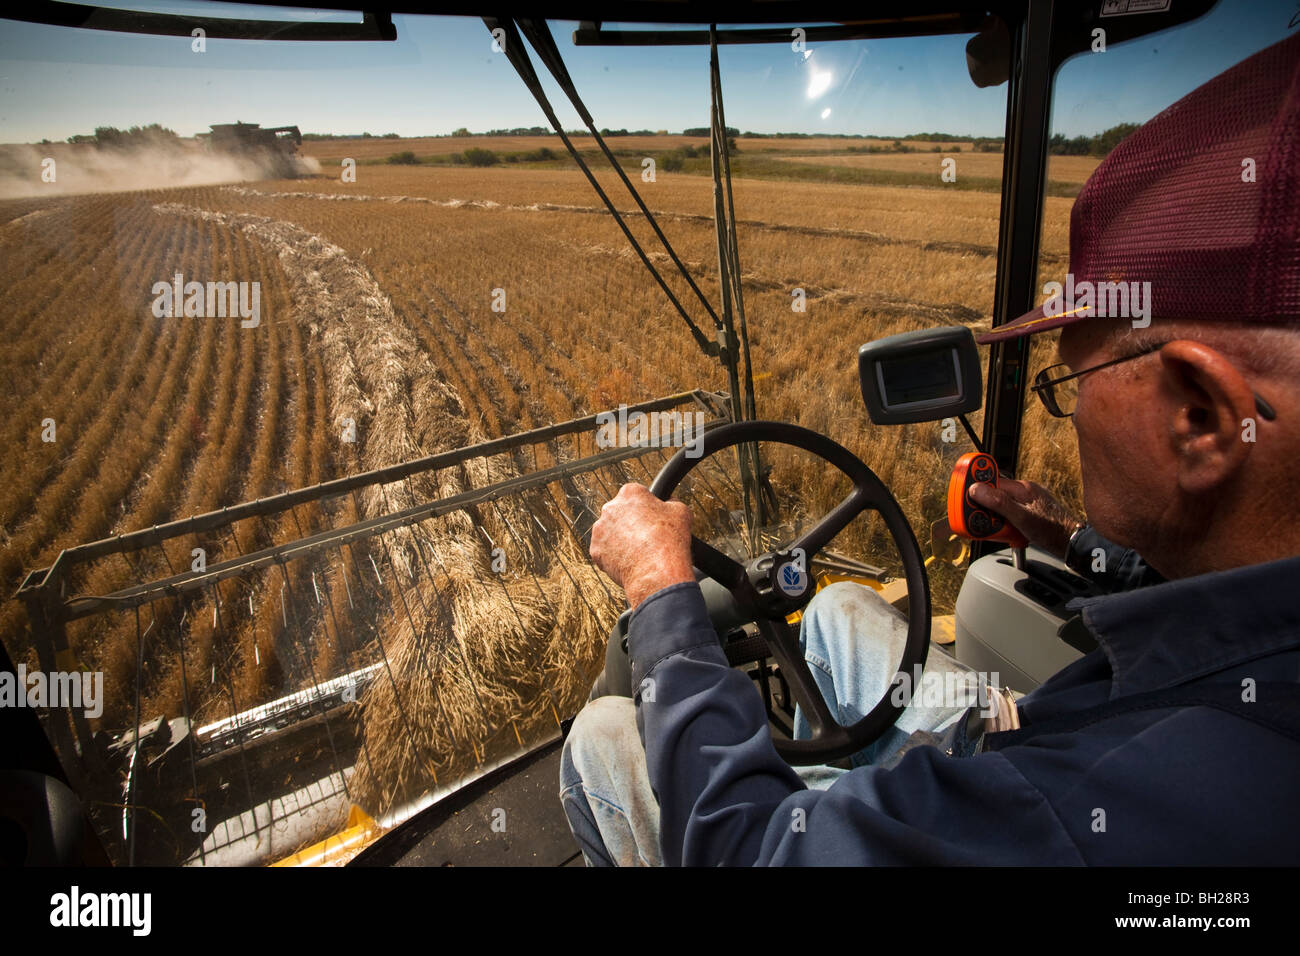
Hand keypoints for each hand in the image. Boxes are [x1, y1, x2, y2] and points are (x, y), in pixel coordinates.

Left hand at [589, 483, 694, 609]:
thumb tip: (670, 503)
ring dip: (621, 539)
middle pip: (621, 513)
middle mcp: (611, 508)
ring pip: (611, 532)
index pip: (637, 495)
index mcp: (630, 493)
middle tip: (647, 537)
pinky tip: (630, 561)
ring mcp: (600, 530)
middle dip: (631, 523)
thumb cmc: (669, 541)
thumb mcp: (681, 512)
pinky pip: (605, 551)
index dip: (647, 508)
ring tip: (639, 551)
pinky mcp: (596, 550)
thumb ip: (672, 502)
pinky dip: (615, 556)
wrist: (657, 571)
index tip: (653, 519)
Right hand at [967, 478, 1080, 558]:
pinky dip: (1004, 524)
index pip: (992, 481)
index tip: (963, 490)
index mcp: (1023, 488)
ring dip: (994, 518)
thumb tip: (977, 489)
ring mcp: (1028, 504)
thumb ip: (999, 503)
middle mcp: (1025, 493)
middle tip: (980, 518)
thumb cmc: (1053, 531)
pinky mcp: (1030, 514)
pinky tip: (1007, 533)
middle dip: (985, 507)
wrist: (1073, 544)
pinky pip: (1010, 515)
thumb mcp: (1021, 518)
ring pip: (1002, 506)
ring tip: (996, 529)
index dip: (977, 486)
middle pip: (995, 494)